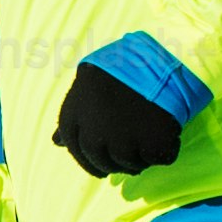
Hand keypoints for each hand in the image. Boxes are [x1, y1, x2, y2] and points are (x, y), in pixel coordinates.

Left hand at [52, 63, 184, 180]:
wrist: (158, 55)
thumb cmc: (119, 69)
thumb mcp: (87, 87)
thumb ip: (73, 116)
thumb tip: (56, 142)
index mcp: (73, 117)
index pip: (75, 150)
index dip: (88, 158)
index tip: (101, 164)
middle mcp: (93, 134)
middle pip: (101, 163)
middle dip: (114, 164)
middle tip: (129, 155)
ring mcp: (123, 141)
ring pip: (130, 166)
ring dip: (139, 159)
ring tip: (148, 138)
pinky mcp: (153, 143)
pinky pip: (159, 159)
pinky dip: (164, 151)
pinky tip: (165, 134)